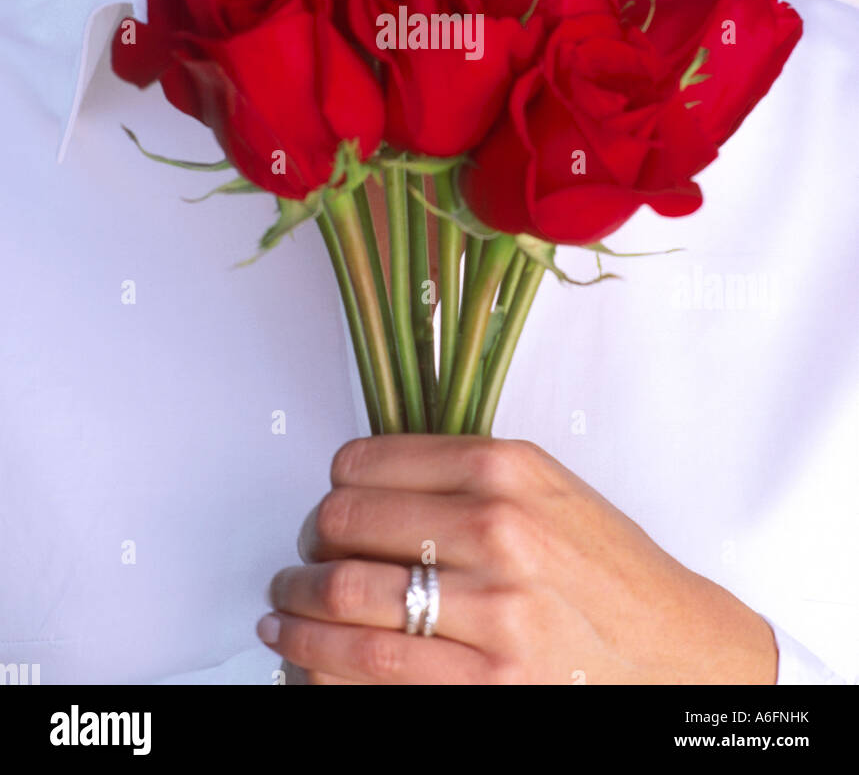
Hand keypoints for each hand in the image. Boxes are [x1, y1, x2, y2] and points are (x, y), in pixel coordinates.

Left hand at [257, 435, 777, 684]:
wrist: (675, 651)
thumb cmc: (610, 570)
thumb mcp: (547, 487)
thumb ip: (463, 473)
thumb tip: (366, 480)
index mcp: (505, 470)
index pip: (364, 464)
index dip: (333, 486)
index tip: (331, 501)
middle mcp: (496, 532)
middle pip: (345, 526)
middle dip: (307, 546)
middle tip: (303, 558)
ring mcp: (492, 614)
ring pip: (346, 602)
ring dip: (297, 607)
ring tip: (286, 608)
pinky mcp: (485, 688)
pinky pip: (370, 673)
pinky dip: (319, 663)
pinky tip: (306, 656)